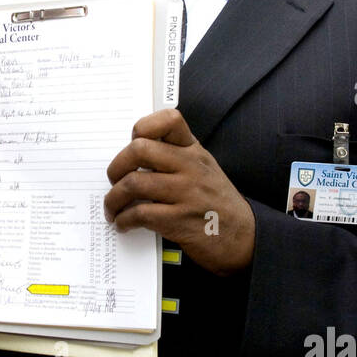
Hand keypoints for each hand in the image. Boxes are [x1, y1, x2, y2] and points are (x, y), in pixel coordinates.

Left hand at [104, 109, 255, 275]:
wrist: (244, 237)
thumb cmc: (216, 203)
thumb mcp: (204, 169)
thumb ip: (175, 156)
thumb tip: (132, 154)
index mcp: (194, 151)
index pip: (169, 120)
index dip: (144, 126)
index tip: (132, 142)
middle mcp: (191, 167)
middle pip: (140, 150)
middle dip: (116, 167)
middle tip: (114, 180)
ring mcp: (186, 193)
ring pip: (134, 183)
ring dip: (114, 199)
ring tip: (113, 208)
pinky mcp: (180, 220)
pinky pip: (140, 214)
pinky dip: (124, 220)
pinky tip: (124, 224)